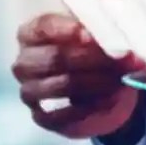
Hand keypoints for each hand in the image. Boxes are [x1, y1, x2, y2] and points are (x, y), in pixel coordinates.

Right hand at [12, 13, 145, 143]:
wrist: (104, 86)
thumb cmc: (95, 50)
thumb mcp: (99, 34)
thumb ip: (104, 34)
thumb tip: (120, 47)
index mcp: (33, 32)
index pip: (44, 27)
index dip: (67, 30)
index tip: (90, 37)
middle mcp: (25, 62)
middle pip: (54, 57)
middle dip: (91, 57)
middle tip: (119, 58)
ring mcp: (30, 91)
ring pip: (63, 85)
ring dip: (97, 81)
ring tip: (119, 77)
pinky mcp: (42, 117)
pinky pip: (65, 114)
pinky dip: (92, 106)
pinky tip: (110, 99)